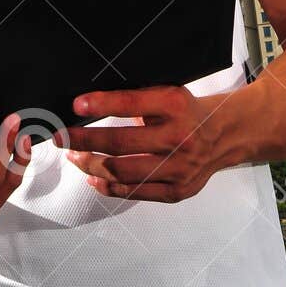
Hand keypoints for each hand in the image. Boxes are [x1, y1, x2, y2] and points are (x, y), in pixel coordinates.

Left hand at [59, 86, 232, 201]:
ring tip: (73, 156)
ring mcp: (179, 168)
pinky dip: (109, 187)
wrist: (225, 135)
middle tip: (60, 136)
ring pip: (123, 172)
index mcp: (175, 105)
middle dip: (83, 140)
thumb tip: (88, 104)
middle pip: (120, 143)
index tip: (76, 105)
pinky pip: (135, 193)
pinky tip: (92, 177)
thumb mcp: (167, 93)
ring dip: (90, 165)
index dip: (101, 104)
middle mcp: (179, 138)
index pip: (131, 103)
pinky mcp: (177, 191)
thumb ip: (137, 98)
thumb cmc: (187, 111)